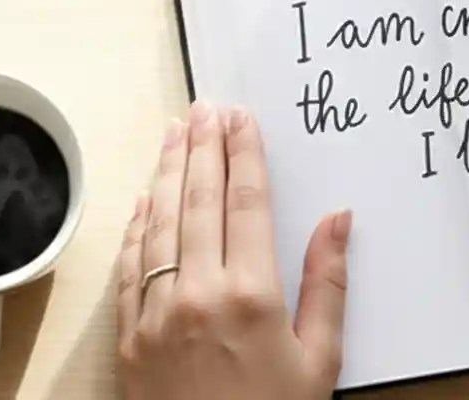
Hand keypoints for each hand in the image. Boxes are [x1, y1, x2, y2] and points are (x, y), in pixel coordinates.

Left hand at [117, 102, 351, 399]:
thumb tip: (338, 218)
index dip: (244, 153)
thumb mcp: (320, 360)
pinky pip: (130, 265)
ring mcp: (156, 312)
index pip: (247, 202)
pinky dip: (136, 226)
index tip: (241, 117)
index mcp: (252, 294)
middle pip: (199, 200)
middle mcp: (198, 292)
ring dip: (167, 172)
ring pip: (159, 223)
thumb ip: (328, 283)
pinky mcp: (129, 335)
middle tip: (205, 107)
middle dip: (204, 147)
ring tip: (175, 132)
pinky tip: (144, 197)